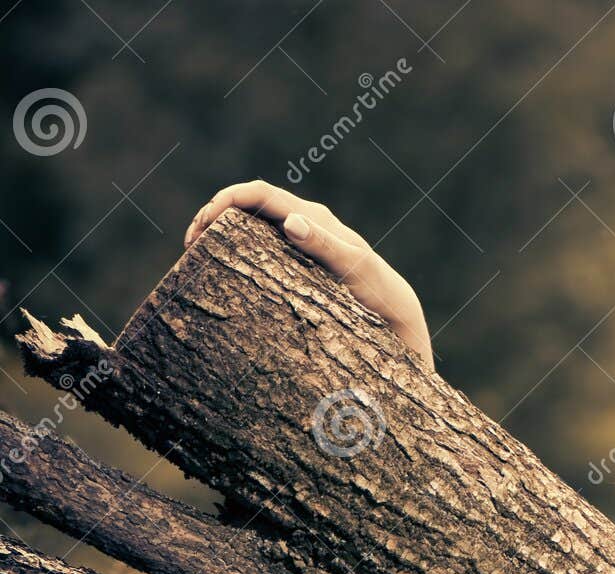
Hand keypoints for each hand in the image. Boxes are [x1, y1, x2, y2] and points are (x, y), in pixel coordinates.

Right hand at [184, 180, 433, 371]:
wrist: (394, 309)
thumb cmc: (376, 291)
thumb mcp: (353, 269)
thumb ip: (325, 245)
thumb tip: (291, 222)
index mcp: (314, 217)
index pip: (260, 193)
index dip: (226, 201)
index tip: (202, 225)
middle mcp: (305, 221)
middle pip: (249, 203)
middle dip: (214, 214)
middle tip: (190, 243)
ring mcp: (301, 238)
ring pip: (251, 222)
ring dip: (221, 229)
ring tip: (196, 251)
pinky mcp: (298, 256)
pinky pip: (260, 242)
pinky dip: (236, 245)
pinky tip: (221, 265)